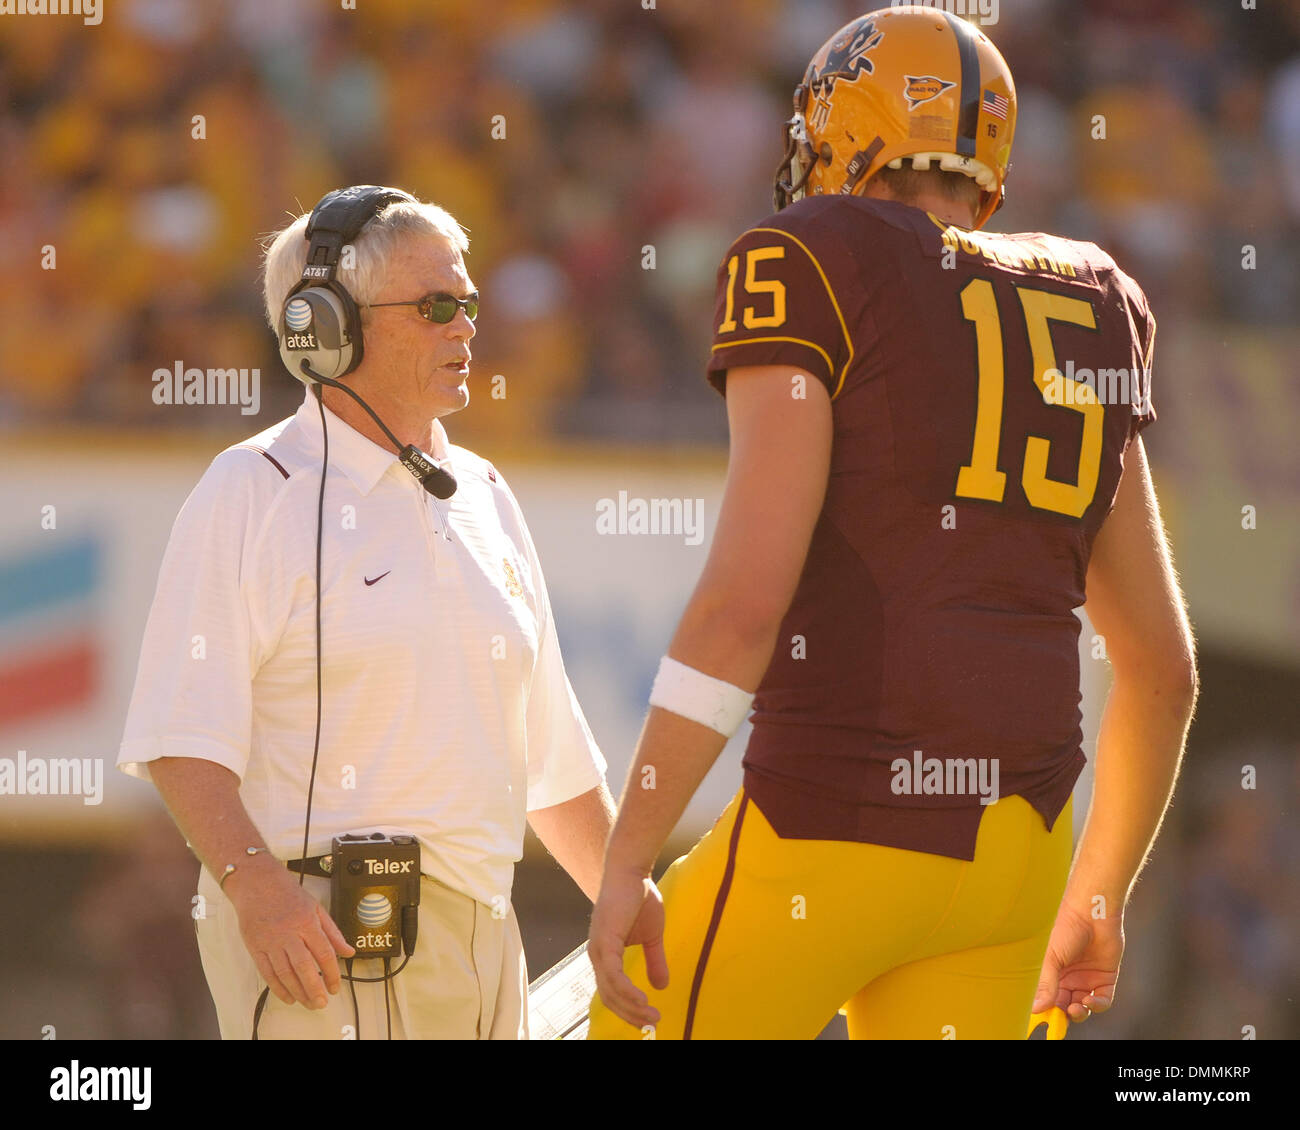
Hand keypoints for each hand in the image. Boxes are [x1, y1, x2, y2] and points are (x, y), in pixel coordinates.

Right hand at [227, 860, 354, 1008]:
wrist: (258, 884)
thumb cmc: (288, 894)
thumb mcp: (317, 908)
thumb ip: (333, 932)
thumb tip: (348, 951)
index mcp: (307, 923)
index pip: (324, 953)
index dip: (332, 973)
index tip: (336, 986)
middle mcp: (289, 933)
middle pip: (304, 967)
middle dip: (315, 988)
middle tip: (322, 1002)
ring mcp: (271, 942)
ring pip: (285, 973)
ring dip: (297, 991)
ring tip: (308, 1002)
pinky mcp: (256, 947)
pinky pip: (267, 972)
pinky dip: (278, 987)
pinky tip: (288, 995)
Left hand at [588, 865, 668, 1028]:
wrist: (632, 871)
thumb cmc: (640, 897)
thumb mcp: (652, 936)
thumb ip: (654, 960)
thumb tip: (662, 986)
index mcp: (605, 955)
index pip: (612, 992)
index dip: (629, 1009)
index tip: (649, 1020)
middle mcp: (597, 955)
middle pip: (609, 997)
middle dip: (631, 1015)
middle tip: (653, 1024)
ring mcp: (598, 949)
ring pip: (611, 990)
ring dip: (632, 1007)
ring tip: (653, 1016)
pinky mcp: (604, 941)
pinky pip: (613, 975)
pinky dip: (627, 990)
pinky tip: (643, 1000)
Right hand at [1033, 900, 1123, 1023]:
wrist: (1091, 912)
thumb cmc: (1065, 929)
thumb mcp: (1050, 958)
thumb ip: (1046, 984)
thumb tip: (1037, 1008)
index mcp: (1049, 972)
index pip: (1045, 998)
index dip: (1043, 1012)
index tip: (1040, 1023)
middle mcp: (1067, 978)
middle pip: (1063, 1007)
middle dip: (1061, 1016)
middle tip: (1059, 1020)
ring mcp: (1086, 979)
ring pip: (1082, 1008)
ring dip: (1080, 1013)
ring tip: (1077, 1008)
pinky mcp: (1104, 978)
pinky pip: (1102, 1000)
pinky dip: (1097, 1005)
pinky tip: (1091, 1000)